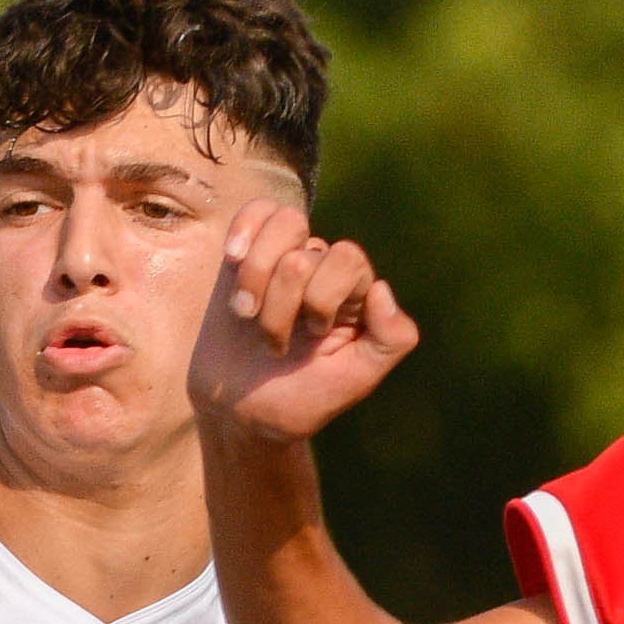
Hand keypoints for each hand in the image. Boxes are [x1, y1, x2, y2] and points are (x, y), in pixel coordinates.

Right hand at [190, 201, 419, 443]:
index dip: (322, 297)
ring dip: (257, 277)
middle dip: (282, 304)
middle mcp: (326, 271)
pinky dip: (244, 230)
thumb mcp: (354, 381)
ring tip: (246, 315)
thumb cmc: (299, 400)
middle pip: (307, 252)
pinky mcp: (249, 256)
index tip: (311, 338)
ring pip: (284, 224)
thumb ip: (390, 340)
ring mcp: (287, 258)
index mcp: (358, 296)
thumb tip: (381, 289)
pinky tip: (233, 260)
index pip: (348, 259)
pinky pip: (257, 211)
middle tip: (275, 346)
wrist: (239, 412)